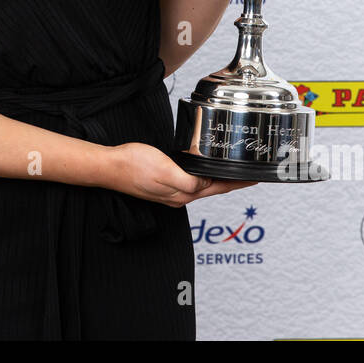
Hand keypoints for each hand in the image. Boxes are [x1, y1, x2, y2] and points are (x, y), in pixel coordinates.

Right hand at [107, 142, 257, 206]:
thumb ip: (189, 182)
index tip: (254, 179)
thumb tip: (206, 184)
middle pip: (212, 189)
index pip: (217, 188)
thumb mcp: (166, 171)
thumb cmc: (133, 166)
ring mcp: (169, 192)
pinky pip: (189, 183)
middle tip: (248, 175)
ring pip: (201, 187)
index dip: (237, 183)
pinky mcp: (161, 185)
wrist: (109, 167)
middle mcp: (178, 196)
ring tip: (231, 174)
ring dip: (217, 181)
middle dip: (231, 183)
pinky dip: (201, 178)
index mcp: (182, 194)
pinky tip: (202, 172)